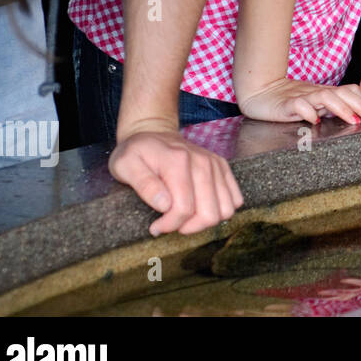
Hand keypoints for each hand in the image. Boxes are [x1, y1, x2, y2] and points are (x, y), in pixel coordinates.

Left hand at [108, 129, 244, 236]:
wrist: (153, 133)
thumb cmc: (136, 153)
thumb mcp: (124, 166)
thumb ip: (143, 185)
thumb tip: (164, 205)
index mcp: (178, 162)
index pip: (183, 208)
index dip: (168, 225)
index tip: (155, 226)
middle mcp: (203, 162)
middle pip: (209, 213)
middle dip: (188, 227)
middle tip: (170, 223)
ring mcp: (216, 164)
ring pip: (225, 210)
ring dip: (205, 221)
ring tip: (186, 217)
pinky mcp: (223, 168)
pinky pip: (235, 199)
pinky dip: (220, 210)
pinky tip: (201, 208)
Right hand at [237, 78, 360, 125]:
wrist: (259, 91)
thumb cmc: (287, 100)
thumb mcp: (314, 103)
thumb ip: (331, 107)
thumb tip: (355, 115)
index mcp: (325, 93)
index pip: (349, 92)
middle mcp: (316, 93)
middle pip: (343, 93)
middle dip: (360, 106)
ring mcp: (302, 97)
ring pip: (326, 98)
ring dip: (342, 108)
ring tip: (353, 120)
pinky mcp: (286, 104)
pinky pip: (299, 105)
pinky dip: (308, 111)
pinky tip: (315, 120)